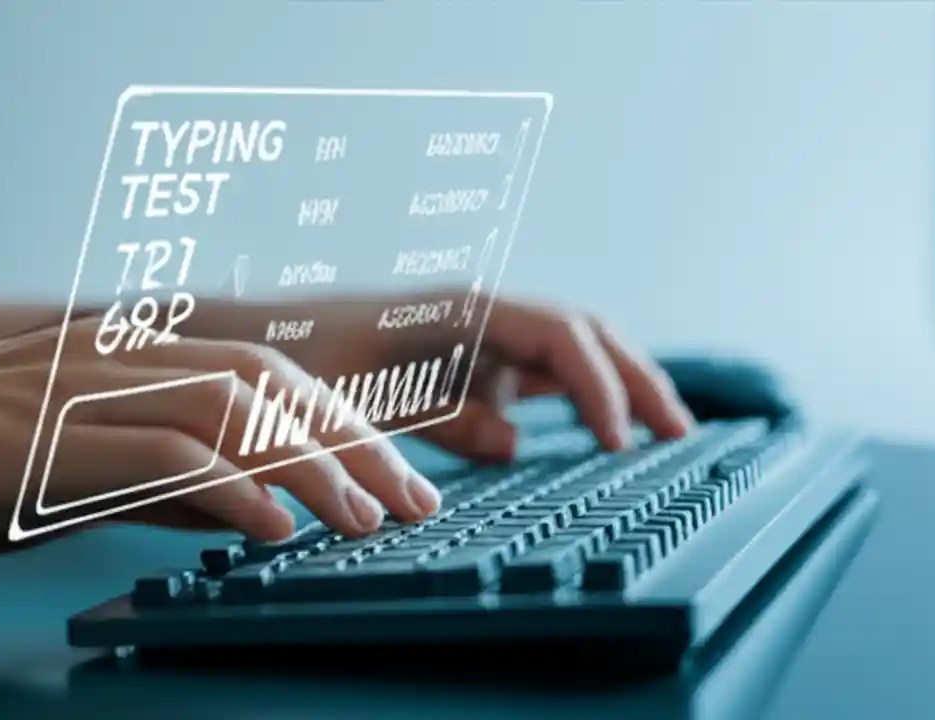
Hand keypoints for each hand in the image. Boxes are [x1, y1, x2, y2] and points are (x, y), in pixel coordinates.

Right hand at [0, 320, 440, 556]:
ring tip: (366, 519)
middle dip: (357, 442)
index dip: (346, 424)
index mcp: (135, 360)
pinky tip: (274, 529)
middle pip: (274, 384)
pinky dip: (229, 489)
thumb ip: (169, 485)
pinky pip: (159, 454)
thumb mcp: (79, 473)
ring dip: (310, 466)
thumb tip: (256, 511)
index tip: (399, 477)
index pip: (270, 378)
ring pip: (232, 409)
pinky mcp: (43, 435)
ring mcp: (83, 388)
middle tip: (416, 499)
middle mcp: (121, 358)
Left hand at [280, 292, 695, 462]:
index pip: (560, 336)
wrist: (255, 339)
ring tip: (661, 434)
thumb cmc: (302, 360)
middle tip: (679, 434)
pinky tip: (598, 435)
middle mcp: (482, 313)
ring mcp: (480, 335)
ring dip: (617, 388)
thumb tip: (515, 442)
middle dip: (635, 380)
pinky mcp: (470, 360)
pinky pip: (538, 375)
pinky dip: (577, 400)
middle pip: (584, 334)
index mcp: (464, 308)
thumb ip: (440, 415)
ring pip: (571, 353)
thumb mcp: (365, 394)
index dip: (598, 386)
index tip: (618, 442)